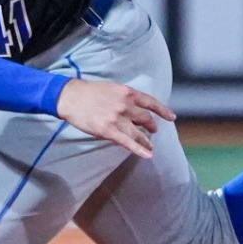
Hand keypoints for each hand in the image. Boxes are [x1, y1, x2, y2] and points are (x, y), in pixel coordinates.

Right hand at [55, 78, 174, 158]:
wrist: (71, 97)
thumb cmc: (89, 92)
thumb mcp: (112, 88)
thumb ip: (125, 97)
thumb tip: (135, 106)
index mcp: (127, 93)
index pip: (151, 102)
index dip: (163, 111)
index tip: (171, 117)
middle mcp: (126, 106)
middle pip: (146, 119)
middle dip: (152, 126)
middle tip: (153, 131)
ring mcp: (118, 119)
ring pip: (138, 133)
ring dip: (146, 141)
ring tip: (150, 146)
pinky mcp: (109, 131)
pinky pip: (128, 143)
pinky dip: (140, 150)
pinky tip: (148, 155)